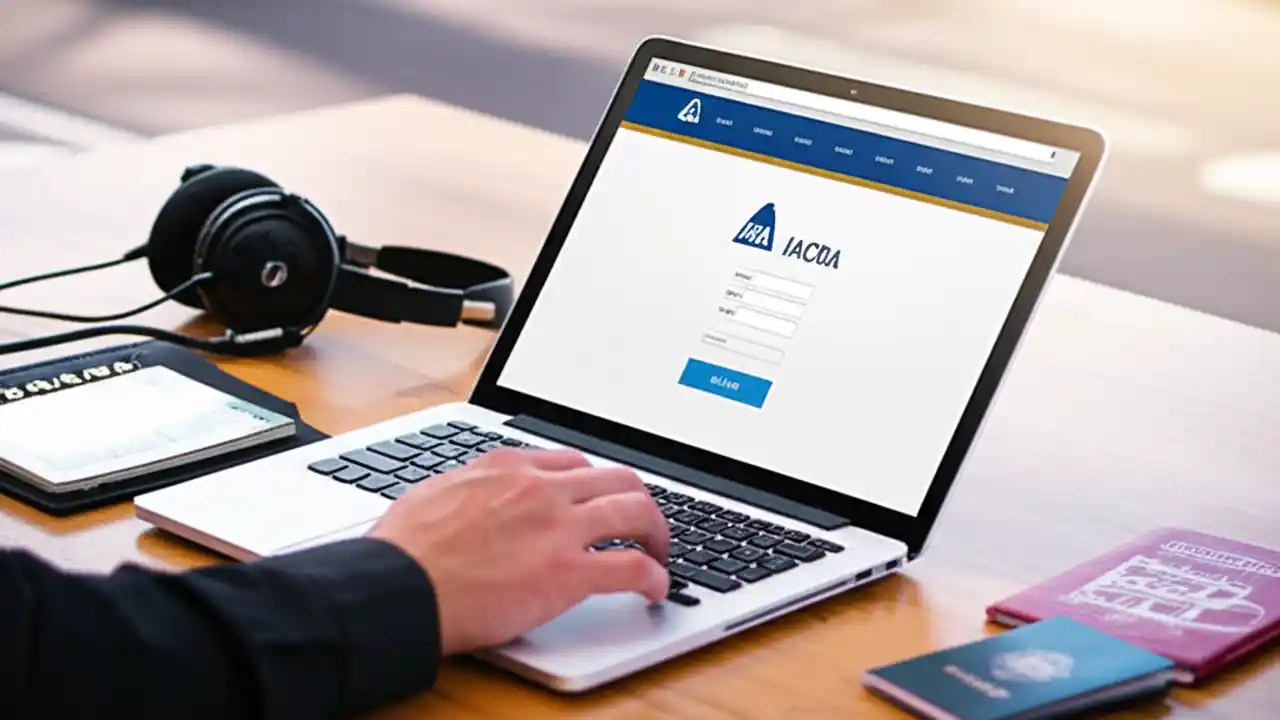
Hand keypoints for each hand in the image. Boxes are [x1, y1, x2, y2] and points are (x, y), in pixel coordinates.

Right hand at [368, 448, 668, 655]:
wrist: (396, 588)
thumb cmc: (402, 551)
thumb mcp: (434, 494)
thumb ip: (468, 489)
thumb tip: (471, 497)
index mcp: (507, 467)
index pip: (572, 462)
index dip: (594, 484)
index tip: (599, 500)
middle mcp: (540, 488)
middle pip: (617, 478)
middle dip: (638, 501)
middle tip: (642, 525)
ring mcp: (558, 528)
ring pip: (636, 512)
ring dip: (658, 534)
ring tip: (659, 554)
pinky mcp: (568, 573)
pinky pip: (632, 567)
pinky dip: (654, 578)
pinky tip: (656, 590)